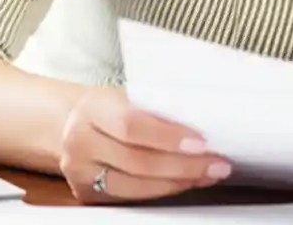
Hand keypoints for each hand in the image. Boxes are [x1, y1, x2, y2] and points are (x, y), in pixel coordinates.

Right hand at [59, 87, 232, 203]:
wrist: (75, 123)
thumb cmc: (112, 106)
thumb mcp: (129, 95)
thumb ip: (158, 107)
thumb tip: (205, 121)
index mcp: (92, 108)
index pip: (132, 125)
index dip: (169, 137)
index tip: (202, 142)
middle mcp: (80, 141)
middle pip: (137, 161)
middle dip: (183, 165)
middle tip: (216, 163)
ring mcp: (80, 171)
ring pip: (135, 186)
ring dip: (178, 182)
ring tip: (208, 174)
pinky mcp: (86, 193)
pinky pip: (130, 198)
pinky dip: (163, 191)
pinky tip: (185, 181)